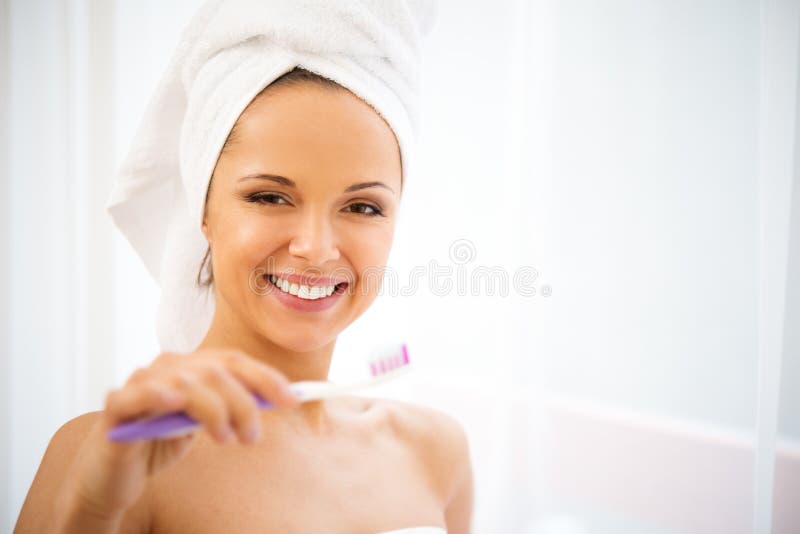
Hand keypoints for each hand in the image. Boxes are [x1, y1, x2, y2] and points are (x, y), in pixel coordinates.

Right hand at [60, 348, 298, 519]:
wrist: (113, 474)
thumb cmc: (160, 442)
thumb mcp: (206, 422)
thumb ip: (232, 405)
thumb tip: (277, 396)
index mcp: (191, 366)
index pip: (234, 361)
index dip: (265, 376)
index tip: (292, 398)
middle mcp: (167, 367)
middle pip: (214, 372)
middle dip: (243, 403)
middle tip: (253, 436)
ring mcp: (140, 384)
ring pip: (185, 383)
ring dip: (213, 410)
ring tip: (226, 439)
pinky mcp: (116, 408)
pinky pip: (136, 394)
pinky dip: (157, 394)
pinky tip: (175, 403)